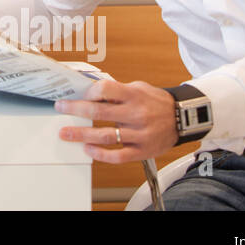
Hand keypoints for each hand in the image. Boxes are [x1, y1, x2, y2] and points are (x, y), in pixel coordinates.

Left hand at [54, 78, 178, 162]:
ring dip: (82, 135)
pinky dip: (101, 154)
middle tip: (60, 108)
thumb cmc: (156, 102)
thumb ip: (117, 90)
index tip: (77, 93)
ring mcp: (139, 134)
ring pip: (105, 136)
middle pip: (100, 112)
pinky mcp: (141, 150)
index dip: (89, 91)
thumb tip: (90, 90)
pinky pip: (118, 156)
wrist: (183, 118)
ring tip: (66, 133)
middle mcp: (136, 114)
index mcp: (134, 95)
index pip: (106, 89)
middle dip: (76, 110)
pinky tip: (89, 149)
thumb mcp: (138, 88)